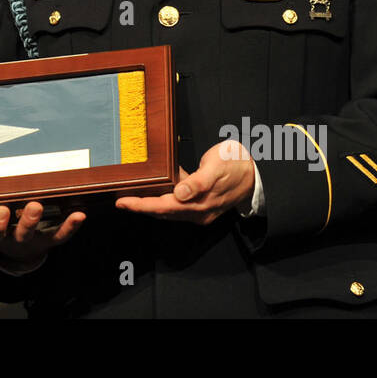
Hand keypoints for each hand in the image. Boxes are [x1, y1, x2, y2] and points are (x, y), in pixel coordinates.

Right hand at [0, 202, 85, 271]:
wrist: (17, 251)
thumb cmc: (4, 225)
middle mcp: (16, 240)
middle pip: (21, 234)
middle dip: (26, 220)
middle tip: (31, 206)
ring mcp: (34, 241)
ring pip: (38, 234)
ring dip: (41, 220)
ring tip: (41, 205)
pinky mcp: (50, 241)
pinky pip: (61, 235)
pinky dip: (71, 225)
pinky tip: (79, 214)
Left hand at [115, 140, 255, 223]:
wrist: (256, 172)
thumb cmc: (236, 165)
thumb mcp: (217, 168)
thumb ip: (198, 182)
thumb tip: (179, 193)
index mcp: (199, 205)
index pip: (163, 207)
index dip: (141, 205)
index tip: (123, 202)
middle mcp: (197, 212)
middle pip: (162, 211)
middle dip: (140, 206)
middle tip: (120, 198)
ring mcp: (199, 209)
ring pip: (168, 208)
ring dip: (150, 202)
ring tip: (131, 194)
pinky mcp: (200, 203)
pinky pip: (177, 203)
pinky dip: (164, 196)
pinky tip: (157, 185)